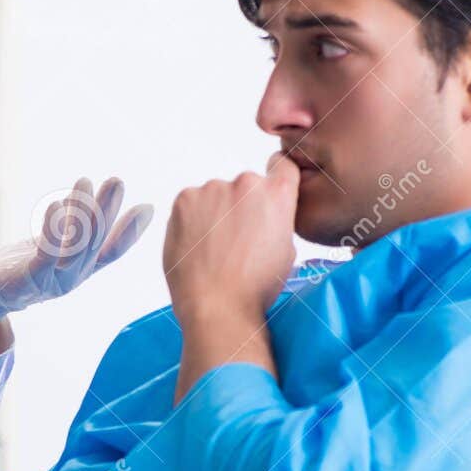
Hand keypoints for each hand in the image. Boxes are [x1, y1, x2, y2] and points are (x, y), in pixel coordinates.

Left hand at [0, 176, 153, 330]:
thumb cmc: (15, 269)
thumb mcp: (52, 248)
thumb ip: (75, 232)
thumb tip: (96, 203)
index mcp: (79, 271)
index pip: (111, 252)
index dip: (131, 232)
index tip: (148, 207)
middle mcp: (70, 279)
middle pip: (95, 243)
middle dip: (107, 210)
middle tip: (117, 180)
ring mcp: (49, 282)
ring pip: (74, 246)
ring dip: (82, 213)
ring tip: (85, 182)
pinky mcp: (25, 279)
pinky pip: (44, 255)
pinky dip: (53, 230)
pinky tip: (56, 204)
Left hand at [163, 153, 299, 326]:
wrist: (217, 305)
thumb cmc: (254, 287)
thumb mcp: (285, 249)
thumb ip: (276, 219)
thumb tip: (263, 214)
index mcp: (277, 194)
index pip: (282, 165)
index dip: (274, 178)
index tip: (265, 195)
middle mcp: (247, 183)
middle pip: (244, 186)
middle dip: (239, 207)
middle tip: (234, 241)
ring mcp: (213, 189)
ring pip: (214, 196)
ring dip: (213, 213)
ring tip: (213, 249)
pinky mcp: (184, 199)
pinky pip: (190, 204)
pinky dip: (191, 219)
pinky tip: (197, 246)